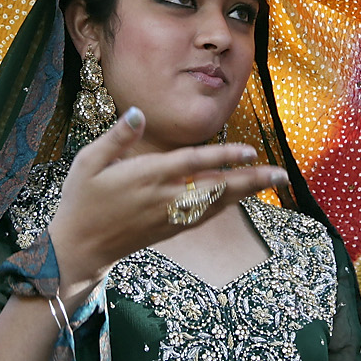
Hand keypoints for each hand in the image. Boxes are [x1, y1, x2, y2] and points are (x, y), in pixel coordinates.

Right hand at [47, 110, 289, 305]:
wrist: (79, 247)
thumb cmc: (81, 200)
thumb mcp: (88, 162)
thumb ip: (117, 137)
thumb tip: (138, 113)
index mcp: (147, 176)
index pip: (194, 163)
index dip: (224, 156)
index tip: (250, 150)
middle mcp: (164, 197)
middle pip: (216, 187)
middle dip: (251, 180)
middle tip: (281, 174)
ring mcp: (169, 216)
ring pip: (216, 203)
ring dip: (246, 193)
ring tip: (270, 183)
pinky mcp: (169, 230)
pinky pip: (205, 216)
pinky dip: (226, 206)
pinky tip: (239, 199)